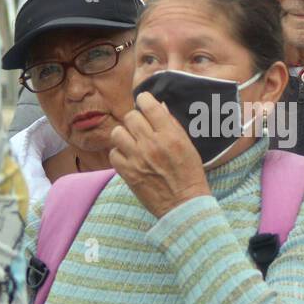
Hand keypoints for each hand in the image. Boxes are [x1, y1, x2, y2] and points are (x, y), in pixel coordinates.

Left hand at [109, 91, 212, 217]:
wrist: (184, 204)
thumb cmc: (189, 174)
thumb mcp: (187, 146)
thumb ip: (172, 125)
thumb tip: (159, 106)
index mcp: (169, 135)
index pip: (149, 105)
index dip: (144, 99)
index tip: (144, 102)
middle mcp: (152, 144)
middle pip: (131, 117)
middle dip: (135, 120)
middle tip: (140, 128)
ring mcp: (137, 159)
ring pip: (117, 133)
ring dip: (124, 135)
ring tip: (132, 143)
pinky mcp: (128, 173)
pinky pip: (113, 154)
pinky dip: (119, 154)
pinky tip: (129, 158)